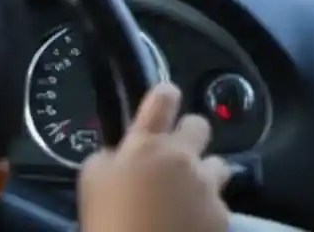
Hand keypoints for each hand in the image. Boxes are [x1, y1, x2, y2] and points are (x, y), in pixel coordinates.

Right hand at [78, 83, 230, 231]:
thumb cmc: (107, 223)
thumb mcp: (91, 182)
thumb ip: (110, 157)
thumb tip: (121, 153)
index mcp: (146, 144)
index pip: (164, 97)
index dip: (165, 96)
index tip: (165, 102)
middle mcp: (181, 157)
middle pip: (200, 125)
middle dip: (189, 137)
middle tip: (175, 159)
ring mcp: (206, 185)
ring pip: (218, 164)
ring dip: (204, 175)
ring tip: (188, 197)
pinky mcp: (222, 214)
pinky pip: (219, 202)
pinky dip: (207, 210)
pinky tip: (191, 225)